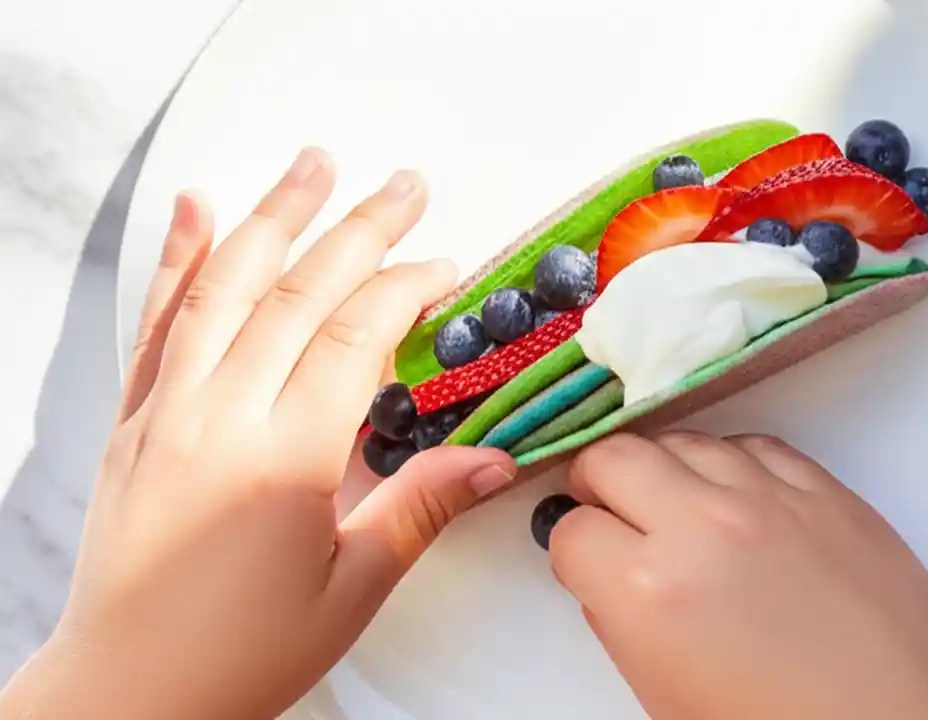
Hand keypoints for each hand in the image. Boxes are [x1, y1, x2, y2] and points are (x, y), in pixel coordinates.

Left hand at [0, 149, 515, 719]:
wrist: (128, 695)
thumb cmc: (242, 652)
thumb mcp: (351, 590)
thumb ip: (420, 509)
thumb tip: (495, 457)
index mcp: (282, 459)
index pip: (352, 337)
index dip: (403, 289)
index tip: (444, 267)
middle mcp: (217, 418)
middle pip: (295, 293)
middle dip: (356, 229)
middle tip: (404, 183)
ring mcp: (165, 412)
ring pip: (221, 288)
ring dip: (272, 217)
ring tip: (312, 164)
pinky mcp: (133, 423)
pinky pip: (158, 324)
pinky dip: (178, 260)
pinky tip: (196, 210)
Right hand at [546, 432, 927, 719]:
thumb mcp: (664, 694)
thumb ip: (619, 619)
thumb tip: (602, 568)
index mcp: (648, 589)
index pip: (572, 529)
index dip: (572, 546)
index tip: (586, 558)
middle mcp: (703, 525)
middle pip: (616, 457)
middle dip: (599, 483)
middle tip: (610, 510)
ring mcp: (770, 498)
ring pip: (685, 439)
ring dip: (666, 468)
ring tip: (677, 505)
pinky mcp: (826, 489)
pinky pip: (756, 445)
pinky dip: (732, 463)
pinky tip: (737, 496)